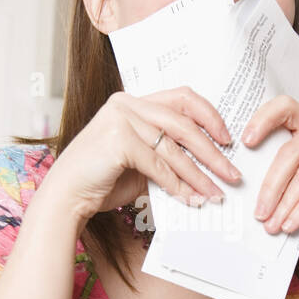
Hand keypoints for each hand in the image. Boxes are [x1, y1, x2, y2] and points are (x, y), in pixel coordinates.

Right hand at [44, 86, 242, 225]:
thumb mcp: (139, 161)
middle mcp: (127, 104)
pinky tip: (191, 200)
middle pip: (184, 123)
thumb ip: (165, 154)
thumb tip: (206, 165)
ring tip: (217, 193)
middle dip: (213, 152)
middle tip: (233, 173)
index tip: (227, 139)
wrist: (66, 197)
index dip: (209, 116)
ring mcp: (121, 119)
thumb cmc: (101, 180)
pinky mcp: (118, 140)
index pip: (181, 98)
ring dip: (200, 175)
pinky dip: (178, 186)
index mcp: (132, 102)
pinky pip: (159, 166)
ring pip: (175, 149)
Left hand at [244, 98, 298, 238]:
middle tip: (259, 213)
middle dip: (271, 187)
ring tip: (273, 225)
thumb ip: (287, 171)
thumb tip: (251, 188)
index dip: (261, 120)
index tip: (245, 142)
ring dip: (286, 204)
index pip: (284, 107)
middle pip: (290, 152)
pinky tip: (292, 224)